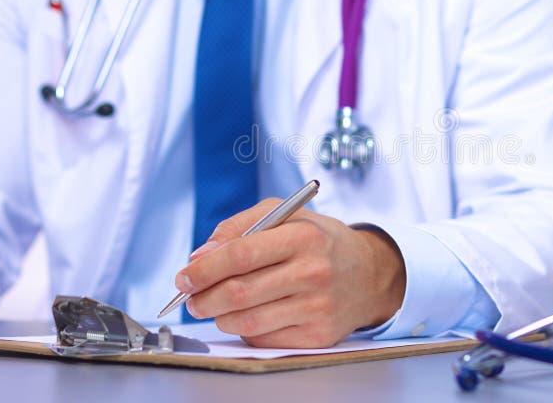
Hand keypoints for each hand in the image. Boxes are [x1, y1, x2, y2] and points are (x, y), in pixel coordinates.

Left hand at [176, 200, 405, 347]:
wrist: (369, 274)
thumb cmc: (319, 241)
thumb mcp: (286, 215)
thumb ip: (239, 226)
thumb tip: (201, 256)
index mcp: (303, 236)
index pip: (240, 254)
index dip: (204, 269)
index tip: (184, 277)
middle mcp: (313, 272)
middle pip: (238, 292)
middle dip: (203, 298)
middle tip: (192, 298)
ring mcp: (317, 307)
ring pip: (246, 320)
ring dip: (219, 316)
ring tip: (216, 306)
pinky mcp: (318, 335)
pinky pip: (264, 338)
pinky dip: (245, 329)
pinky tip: (249, 315)